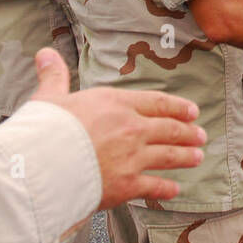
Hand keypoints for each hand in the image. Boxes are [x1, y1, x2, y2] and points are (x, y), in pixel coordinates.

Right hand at [29, 48, 205, 209]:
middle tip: (201, 135)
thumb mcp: (49, 98)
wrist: (41, 166)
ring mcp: (133, 157)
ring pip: (169, 156)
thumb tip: (44, 53)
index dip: (177, 107)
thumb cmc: (43, 129)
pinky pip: (155, 186)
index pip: (156, 103)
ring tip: (198, 157)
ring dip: (186, 156)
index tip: (192, 110)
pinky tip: (175, 189)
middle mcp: (131, 129)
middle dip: (188, 132)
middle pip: (169, 129)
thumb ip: (54, 76)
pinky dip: (167, 188)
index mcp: (115, 103)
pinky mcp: (128, 185)